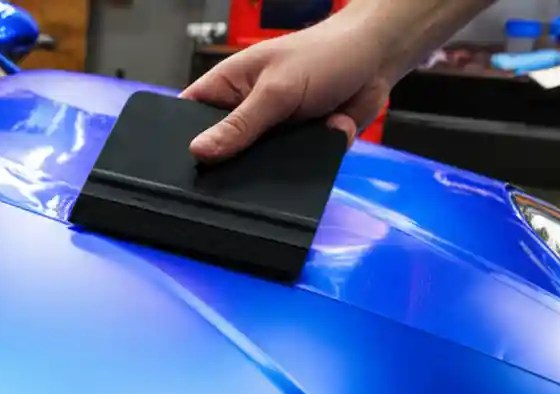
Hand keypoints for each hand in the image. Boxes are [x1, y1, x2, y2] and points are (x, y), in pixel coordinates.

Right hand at [182, 11, 396, 161]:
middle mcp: (243, 114)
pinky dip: (309, 162)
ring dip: (276, 166)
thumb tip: (199, 152)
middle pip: (221, 152)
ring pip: (256, 169)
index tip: (181, 171)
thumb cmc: (322, 55)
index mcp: (225, 90)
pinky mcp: (296, 149)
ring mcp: (269, 134)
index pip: (187, 121)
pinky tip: (326, 137)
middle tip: (244, 170)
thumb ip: (240, 124)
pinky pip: (290, 171)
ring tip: (292, 153)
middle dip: (234, 164)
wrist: (378, 59)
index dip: (182, 144)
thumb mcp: (276, 90)